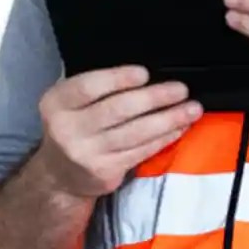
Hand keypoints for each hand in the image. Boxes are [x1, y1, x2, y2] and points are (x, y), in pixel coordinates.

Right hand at [34, 66, 202, 197]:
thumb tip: (145, 75)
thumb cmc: (72, 125)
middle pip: (117, 110)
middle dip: (154, 98)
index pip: (88, 87)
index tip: (145, 73)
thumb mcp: (69, 102)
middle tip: (181, 89)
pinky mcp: (106, 173)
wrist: (57, 175)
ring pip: (135, 133)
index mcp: (57, 104)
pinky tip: (179, 128)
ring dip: (168, 120)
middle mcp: (68, 130)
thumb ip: (96, 89)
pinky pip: (141, 151)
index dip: (118, 79)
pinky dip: (164, 138)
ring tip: (192, 109)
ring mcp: (87, 154)